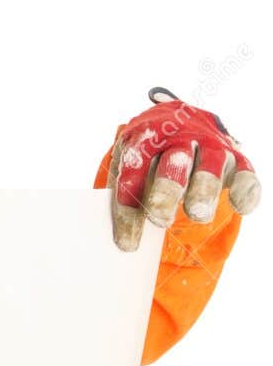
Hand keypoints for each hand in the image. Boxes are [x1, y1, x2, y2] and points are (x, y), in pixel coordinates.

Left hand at [108, 87, 260, 251]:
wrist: (181, 121)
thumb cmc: (149, 156)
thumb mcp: (131, 165)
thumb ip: (127, 194)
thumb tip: (120, 241)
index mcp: (144, 140)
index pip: (133, 175)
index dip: (129, 211)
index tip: (128, 243)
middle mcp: (178, 139)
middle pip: (171, 165)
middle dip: (165, 192)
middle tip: (159, 219)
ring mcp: (209, 147)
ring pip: (208, 166)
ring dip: (202, 191)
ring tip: (196, 215)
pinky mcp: (235, 159)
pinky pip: (244, 174)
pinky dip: (243, 191)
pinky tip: (239, 208)